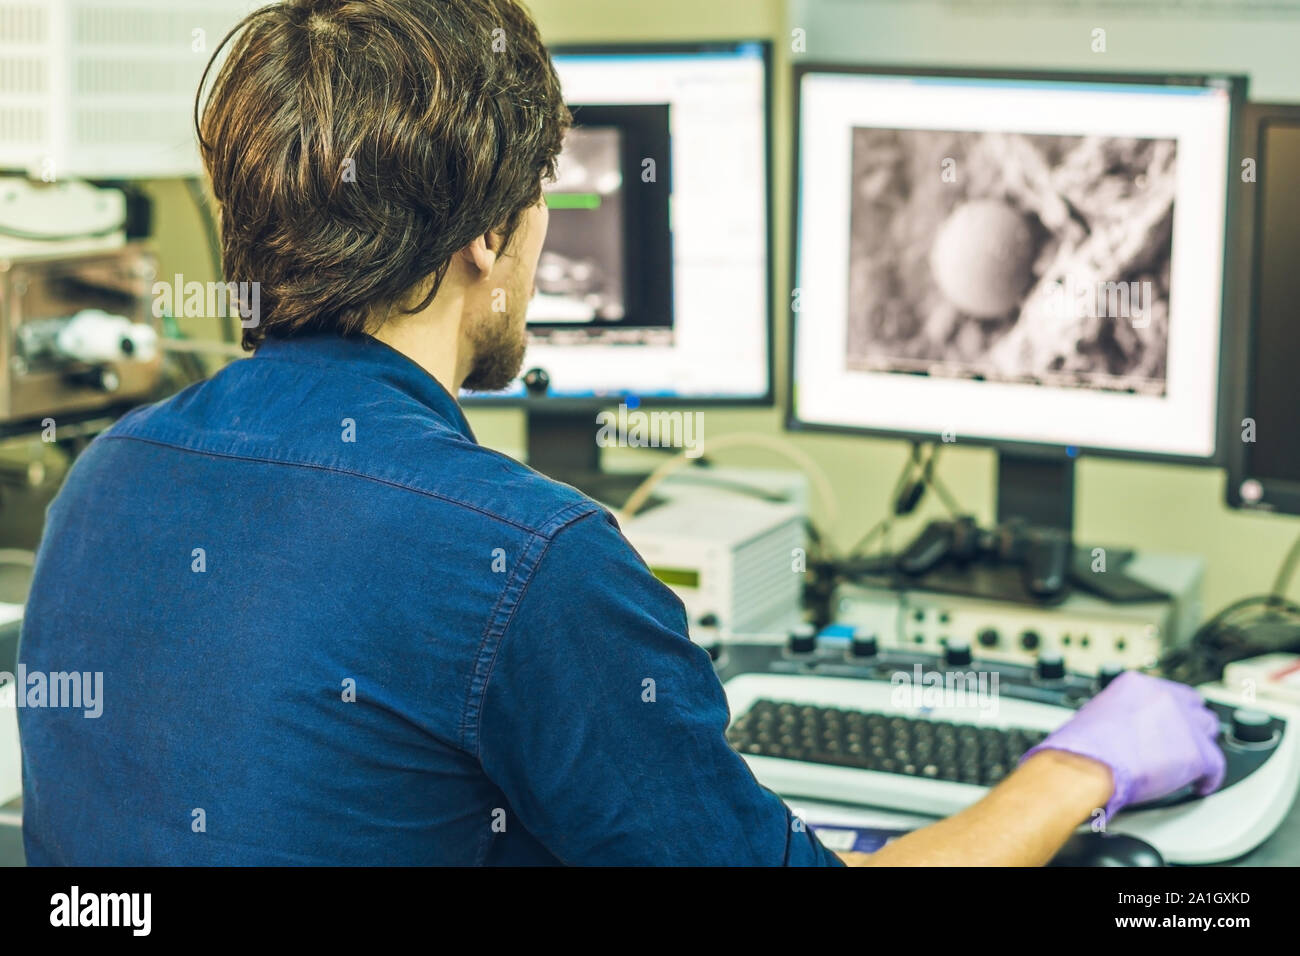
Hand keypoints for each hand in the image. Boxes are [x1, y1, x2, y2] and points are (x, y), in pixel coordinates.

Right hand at [1021, 671, 1225, 817]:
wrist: (1087, 765)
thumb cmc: (1081, 747)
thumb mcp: (1095, 715)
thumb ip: (1118, 717)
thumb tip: (1120, 733)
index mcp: (1136, 684)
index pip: (1166, 691)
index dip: (1170, 710)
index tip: (1168, 723)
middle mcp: (1164, 696)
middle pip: (1193, 706)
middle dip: (1189, 723)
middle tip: (1183, 741)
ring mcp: (1183, 723)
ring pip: (1208, 730)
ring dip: (1201, 745)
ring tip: (1195, 762)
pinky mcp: (1196, 752)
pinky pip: (1215, 766)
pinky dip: (1209, 778)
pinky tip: (1201, 785)